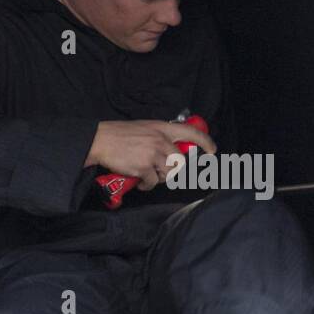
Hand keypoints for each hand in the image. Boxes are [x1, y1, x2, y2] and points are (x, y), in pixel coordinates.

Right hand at [86, 120, 216, 191]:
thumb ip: (160, 137)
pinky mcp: (143, 167)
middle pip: (180, 162)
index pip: (191, 133)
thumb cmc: (120, 134)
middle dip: (172, 171)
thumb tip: (172, 151)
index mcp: (162, 128)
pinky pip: (152, 183)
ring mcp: (152, 154)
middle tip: (160, 171)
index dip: (205, 142)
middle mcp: (160, 140)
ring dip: (158, 178)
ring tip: (147, 175)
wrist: (100, 140)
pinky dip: (146, 185)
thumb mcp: (145, 128)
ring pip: (168, 174)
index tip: (212, 151)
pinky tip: (138, 181)